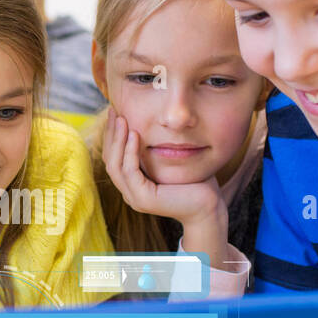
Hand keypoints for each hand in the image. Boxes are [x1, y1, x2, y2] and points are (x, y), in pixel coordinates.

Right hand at [102, 109, 228, 253]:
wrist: (208, 206)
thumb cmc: (194, 182)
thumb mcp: (169, 160)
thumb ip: (155, 148)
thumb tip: (148, 122)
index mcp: (132, 185)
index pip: (113, 157)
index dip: (112, 135)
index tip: (116, 113)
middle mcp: (129, 192)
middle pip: (109, 160)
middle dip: (111, 134)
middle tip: (115, 111)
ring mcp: (134, 198)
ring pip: (115, 165)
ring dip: (117, 140)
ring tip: (122, 119)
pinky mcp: (143, 199)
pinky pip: (130, 171)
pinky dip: (130, 151)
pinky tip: (135, 134)